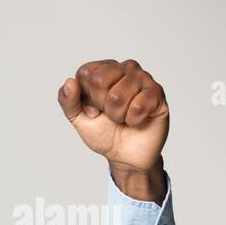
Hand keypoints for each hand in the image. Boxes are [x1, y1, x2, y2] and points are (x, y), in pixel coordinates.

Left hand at [58, 59, 167, 199]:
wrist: (125, 155)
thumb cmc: (104, 133)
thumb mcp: (78, 119)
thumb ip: (68, 101)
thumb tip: (69, 82)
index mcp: (104, 70)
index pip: (85, 72)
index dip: (86, 97)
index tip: (93, 108)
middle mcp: (124, 69)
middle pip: (99, 80)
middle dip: (100, 105)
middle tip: (109, 114)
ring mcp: (143, 78)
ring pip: (118, 95)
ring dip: (117, 115)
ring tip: (123, 118)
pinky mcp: (157, 93)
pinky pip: (138, 105)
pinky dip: (133, 120)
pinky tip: (136, 120)